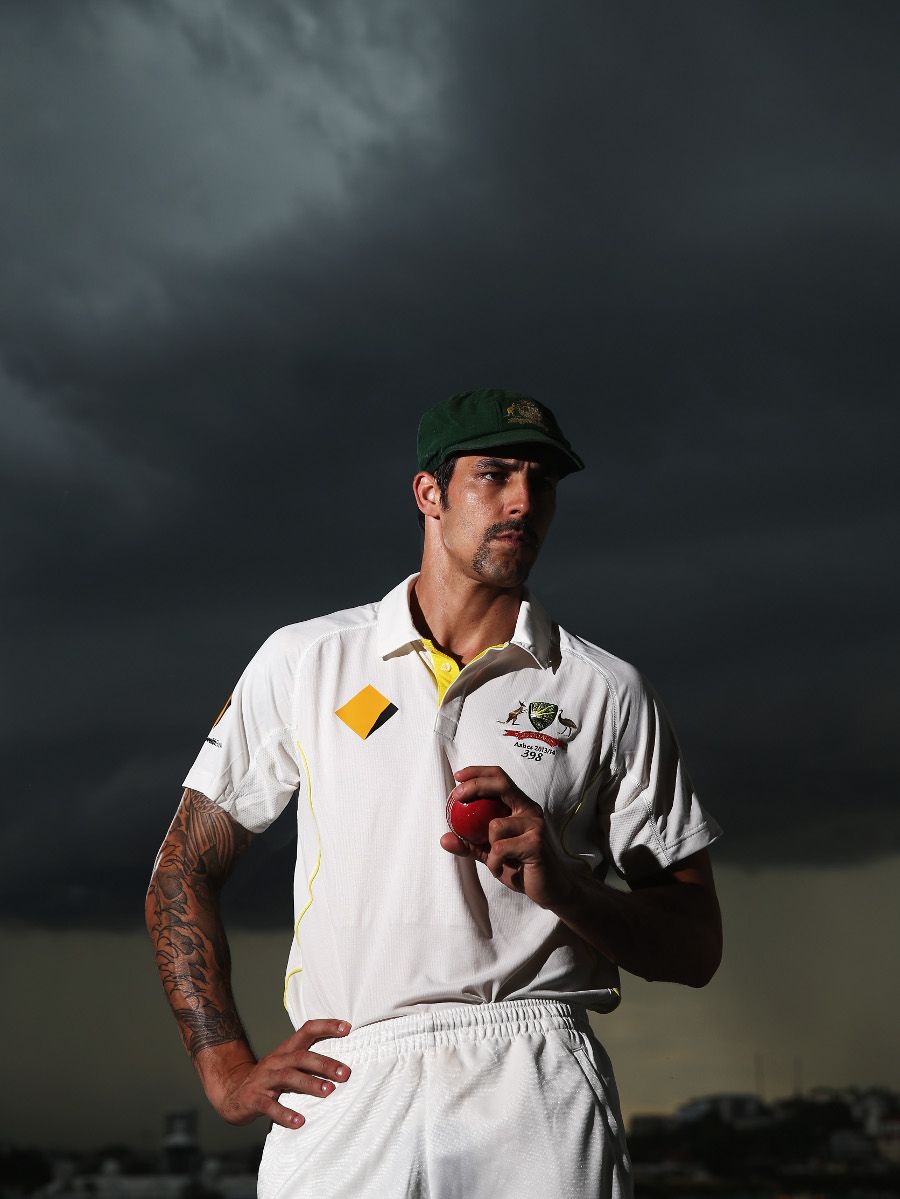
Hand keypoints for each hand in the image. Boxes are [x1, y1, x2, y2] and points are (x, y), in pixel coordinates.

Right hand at [206, 1019, 351, 1128]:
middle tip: (345, 1073)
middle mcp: (276, 1061)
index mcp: (286, 1050)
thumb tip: (342, 1066)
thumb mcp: (286, 1065)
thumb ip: (308, 1063)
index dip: (326, 1026)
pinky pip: (270, 1106)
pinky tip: (299, 1121)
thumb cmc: (268, 1080)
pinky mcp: (254, 1099)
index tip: (347, 1027)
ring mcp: (264, 1079)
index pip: (307, 1030)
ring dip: (310, 1083)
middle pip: (301, 1056)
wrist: (232, 1093)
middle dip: (325, 1064)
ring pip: (288, 1077)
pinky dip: (285, 1114)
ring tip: (328, 1091)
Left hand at [440, 766, 577, 910]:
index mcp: (520, 807)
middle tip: (457, 796)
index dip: (478, 772)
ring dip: (487, 846)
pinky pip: (500, 848)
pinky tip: (502, 869)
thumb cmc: (521, 867)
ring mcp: (534, 825)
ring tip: (497, 860)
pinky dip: (494, 862)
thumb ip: (470, 844)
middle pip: (501, 784)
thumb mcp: (491, 854)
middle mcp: (529, 811)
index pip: (500, 778)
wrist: (548, 889)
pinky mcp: (535, 843)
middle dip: (475, 785)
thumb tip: (443, 838)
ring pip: (494, 825)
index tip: (458, 776)